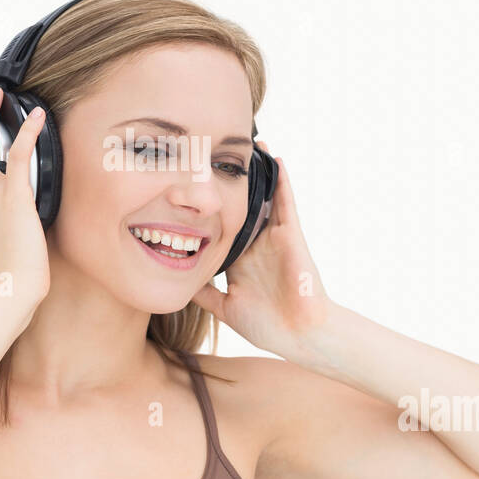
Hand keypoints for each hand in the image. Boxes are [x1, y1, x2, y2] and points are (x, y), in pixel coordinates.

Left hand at [190, 141, 331, 360]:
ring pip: (263, 197)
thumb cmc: (267, 324)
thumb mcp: (225, 307)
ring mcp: (274, 237)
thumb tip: (179, 286)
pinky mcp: (291, 235)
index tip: (188, 187)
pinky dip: (282, 181)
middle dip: (228, 182)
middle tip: (212, 152)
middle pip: (239, 205)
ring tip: (245, 142)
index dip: (206, 209)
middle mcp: (255, 243)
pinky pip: (286, 202)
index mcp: (239, 258)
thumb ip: (205, 295)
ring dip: (255, 172)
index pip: (219, 227)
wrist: (299, 335)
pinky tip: (275, 158)